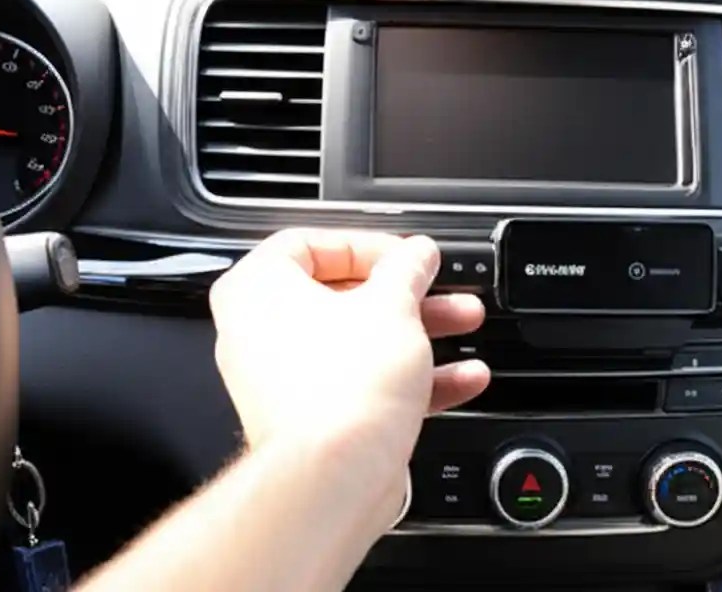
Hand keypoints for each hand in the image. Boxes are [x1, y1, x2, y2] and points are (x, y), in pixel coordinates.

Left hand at [209, 229, 489, 460]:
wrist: (335, 477)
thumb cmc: (342, 387)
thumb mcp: (392, 305)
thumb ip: (408, 269)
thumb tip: (416, 254)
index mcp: (258, 289)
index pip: (310, 244)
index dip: (367, 245)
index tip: (406, 256)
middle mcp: (260, 333)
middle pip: (342, 296)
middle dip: (407, 293)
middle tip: (441, 288)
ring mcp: (285, 381)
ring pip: (360, 342)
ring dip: (419, 333)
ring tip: (463, 322)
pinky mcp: (314, 420)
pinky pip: (364, 386)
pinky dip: (410, 379)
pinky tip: (460, 377)